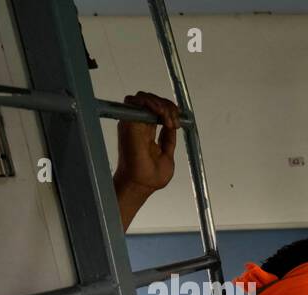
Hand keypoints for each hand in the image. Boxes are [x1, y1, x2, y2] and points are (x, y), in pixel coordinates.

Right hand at [113, 91, 179, 228]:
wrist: (142, 185)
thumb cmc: (150, 176)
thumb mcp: (167, 154)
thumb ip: (168, 139)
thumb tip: (173, 126)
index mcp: (146, 131)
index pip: (156, 110)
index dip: (169, 110)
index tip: (179, 122)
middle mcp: (138, 124)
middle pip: (151, 101)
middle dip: (168, 106)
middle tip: (175, 123)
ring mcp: (132, 123)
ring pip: (144, 97)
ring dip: (161, 104)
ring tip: (170, 121)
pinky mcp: (128, 123)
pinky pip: (135, 101)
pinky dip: (152, 103)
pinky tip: (162, 116)